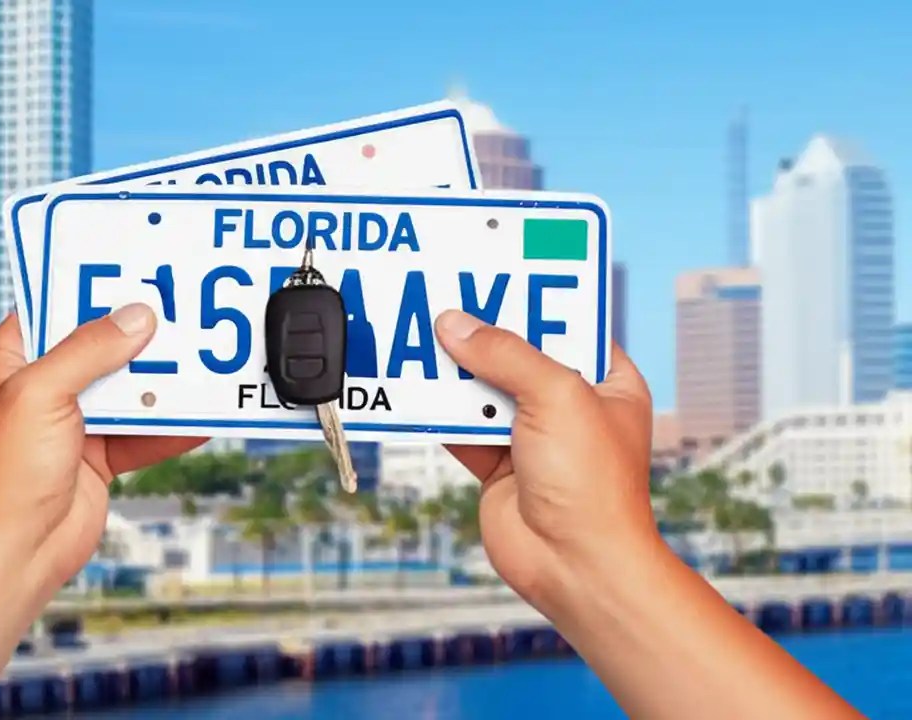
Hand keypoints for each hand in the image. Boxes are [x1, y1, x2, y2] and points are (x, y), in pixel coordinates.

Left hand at [0, 305, 204, 602]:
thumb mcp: (39, 395)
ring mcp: (70, 422)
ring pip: (125, 388)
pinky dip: (170, 426)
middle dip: (138, 333)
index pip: (50, 308)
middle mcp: (38, 388)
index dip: (89, 288)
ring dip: (159, 380)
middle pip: (98, 346)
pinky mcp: (98, 456)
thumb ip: (89, 352)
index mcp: (8, 362)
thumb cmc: (2, 479)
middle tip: (180, 309)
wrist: (14, 556)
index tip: (132, 270)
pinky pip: (142, 432)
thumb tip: (134, 317)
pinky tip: (201, 416)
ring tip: (200, 359)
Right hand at [433, 310, 655, 611]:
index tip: (495, 271)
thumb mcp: (555, 397)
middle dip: (481, 332)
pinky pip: (460, 426)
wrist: (573, 566)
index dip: (534, 298)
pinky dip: (436, 410)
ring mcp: (532, 436)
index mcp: (606, 382)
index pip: (568, 324)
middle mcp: (569, 406)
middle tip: (445, 296)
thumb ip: (504, 355)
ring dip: (454, 370)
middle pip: (517, 353)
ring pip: (483, 389)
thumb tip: (456, 325)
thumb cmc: (593, 487)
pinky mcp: (497, 464)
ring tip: (420, 335)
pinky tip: (412, 387)